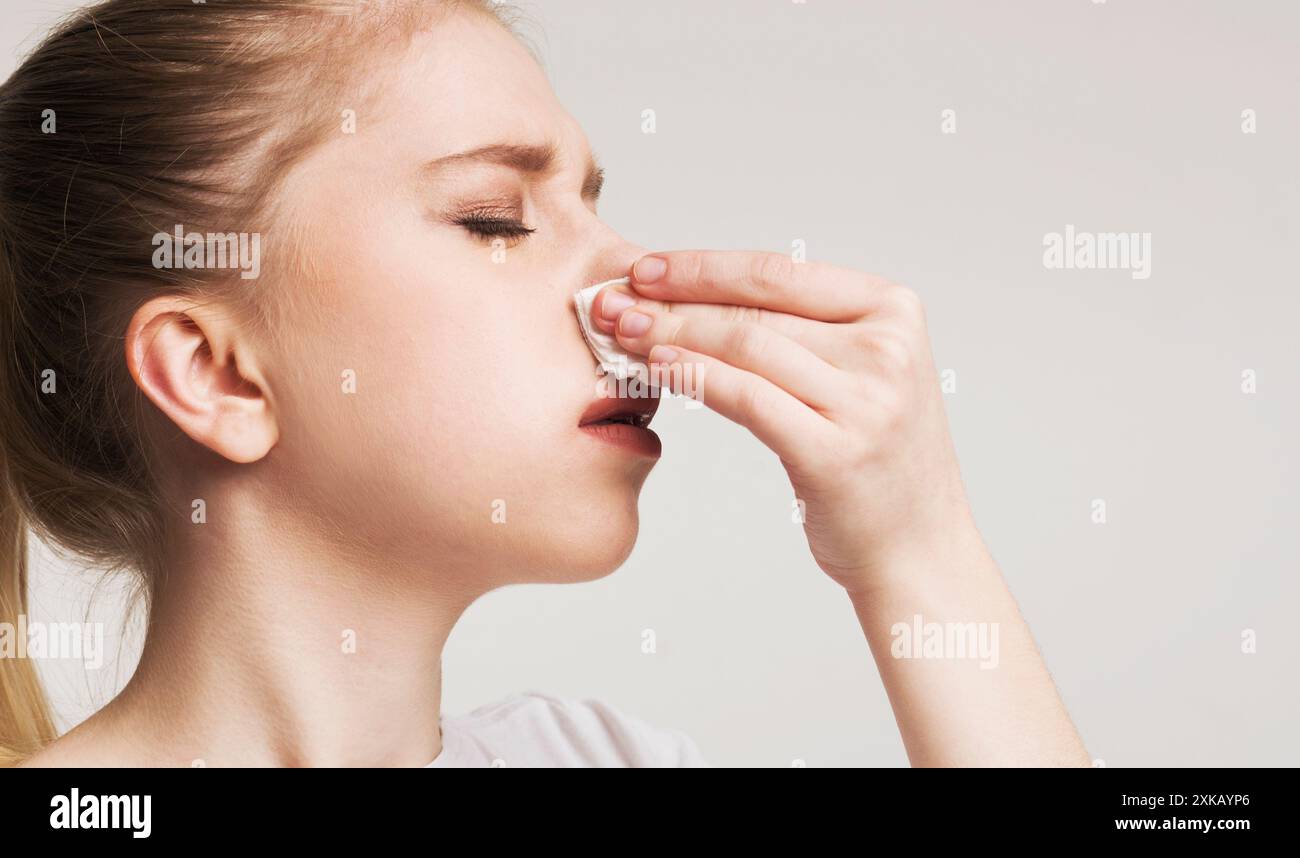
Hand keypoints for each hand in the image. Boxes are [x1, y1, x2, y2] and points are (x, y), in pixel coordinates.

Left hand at [593, 251, 977, 593]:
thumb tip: (698, 296)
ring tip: (621, 334)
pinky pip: (747, 398)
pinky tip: (656, 368)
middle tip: (610, 300)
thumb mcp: (857, 375)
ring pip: (745, 346)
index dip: (702, 267)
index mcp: (894, 310)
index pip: (779, 272)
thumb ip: (802, 332)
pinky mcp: (835, 452)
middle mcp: (887, 349)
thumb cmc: (875, 459)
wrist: (917, 548)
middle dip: (672, 300)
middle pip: (755, 307)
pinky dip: (695, 377)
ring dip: (671, 334)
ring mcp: (866, 401)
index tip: (646, 269)